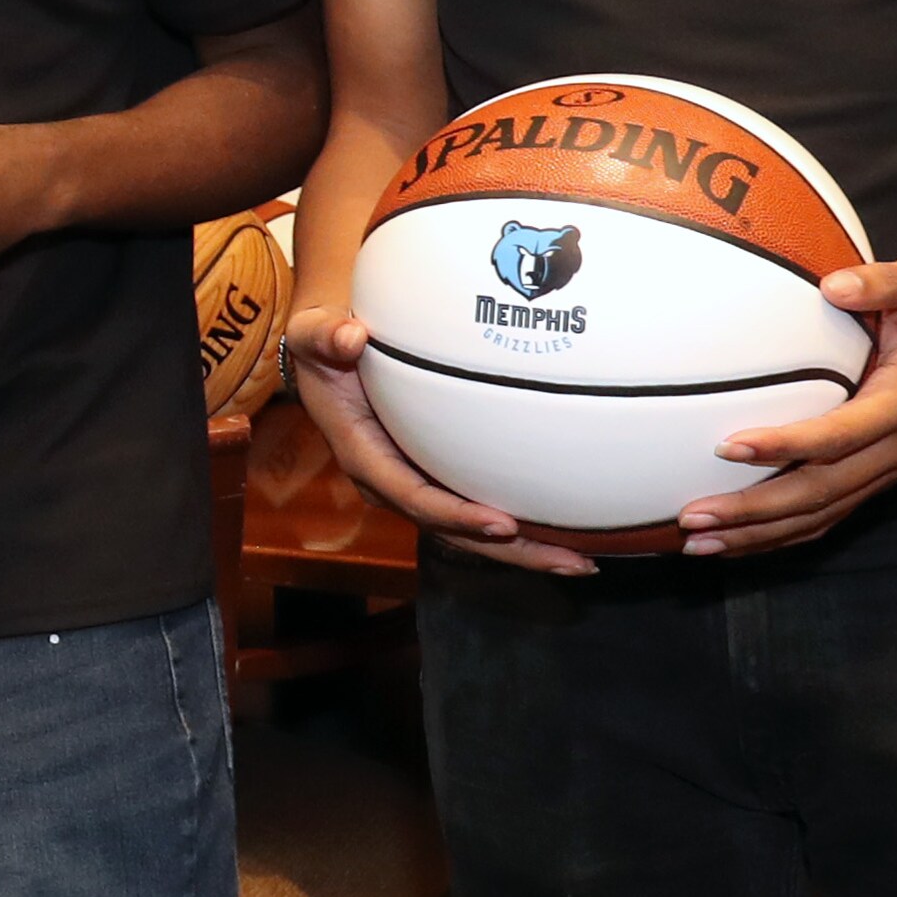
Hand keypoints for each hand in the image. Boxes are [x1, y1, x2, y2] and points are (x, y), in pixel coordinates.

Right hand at [282, 303, 586, 576]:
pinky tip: (568, 527)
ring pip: (472, 531)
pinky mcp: (436, 478)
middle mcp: (392, 483)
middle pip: (454, 531)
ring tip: (583, 560)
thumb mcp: (312, 334)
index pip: (412, 497)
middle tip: (572, 561)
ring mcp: (416, 485)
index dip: (457, 516)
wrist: (326, 359)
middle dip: (513, 552)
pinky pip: (478, 509)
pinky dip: (522, 526)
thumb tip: (349, 338)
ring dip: (527, 550)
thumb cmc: (323, 345)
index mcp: (364, 457)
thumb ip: (325, 336)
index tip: (504, 523)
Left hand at [669, 255, 896, 556]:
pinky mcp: (874, 479)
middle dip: (755, 510)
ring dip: (758, 534)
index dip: (786, 446)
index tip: (726, 446)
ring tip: (698, 543)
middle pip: (821, 492)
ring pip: (820, 515)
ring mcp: (887, 471)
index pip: (840, 435)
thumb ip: (886, 282)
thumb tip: (834, 284)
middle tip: (693, 518)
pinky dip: (779, 534)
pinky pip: (826, 516)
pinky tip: (733, 542)